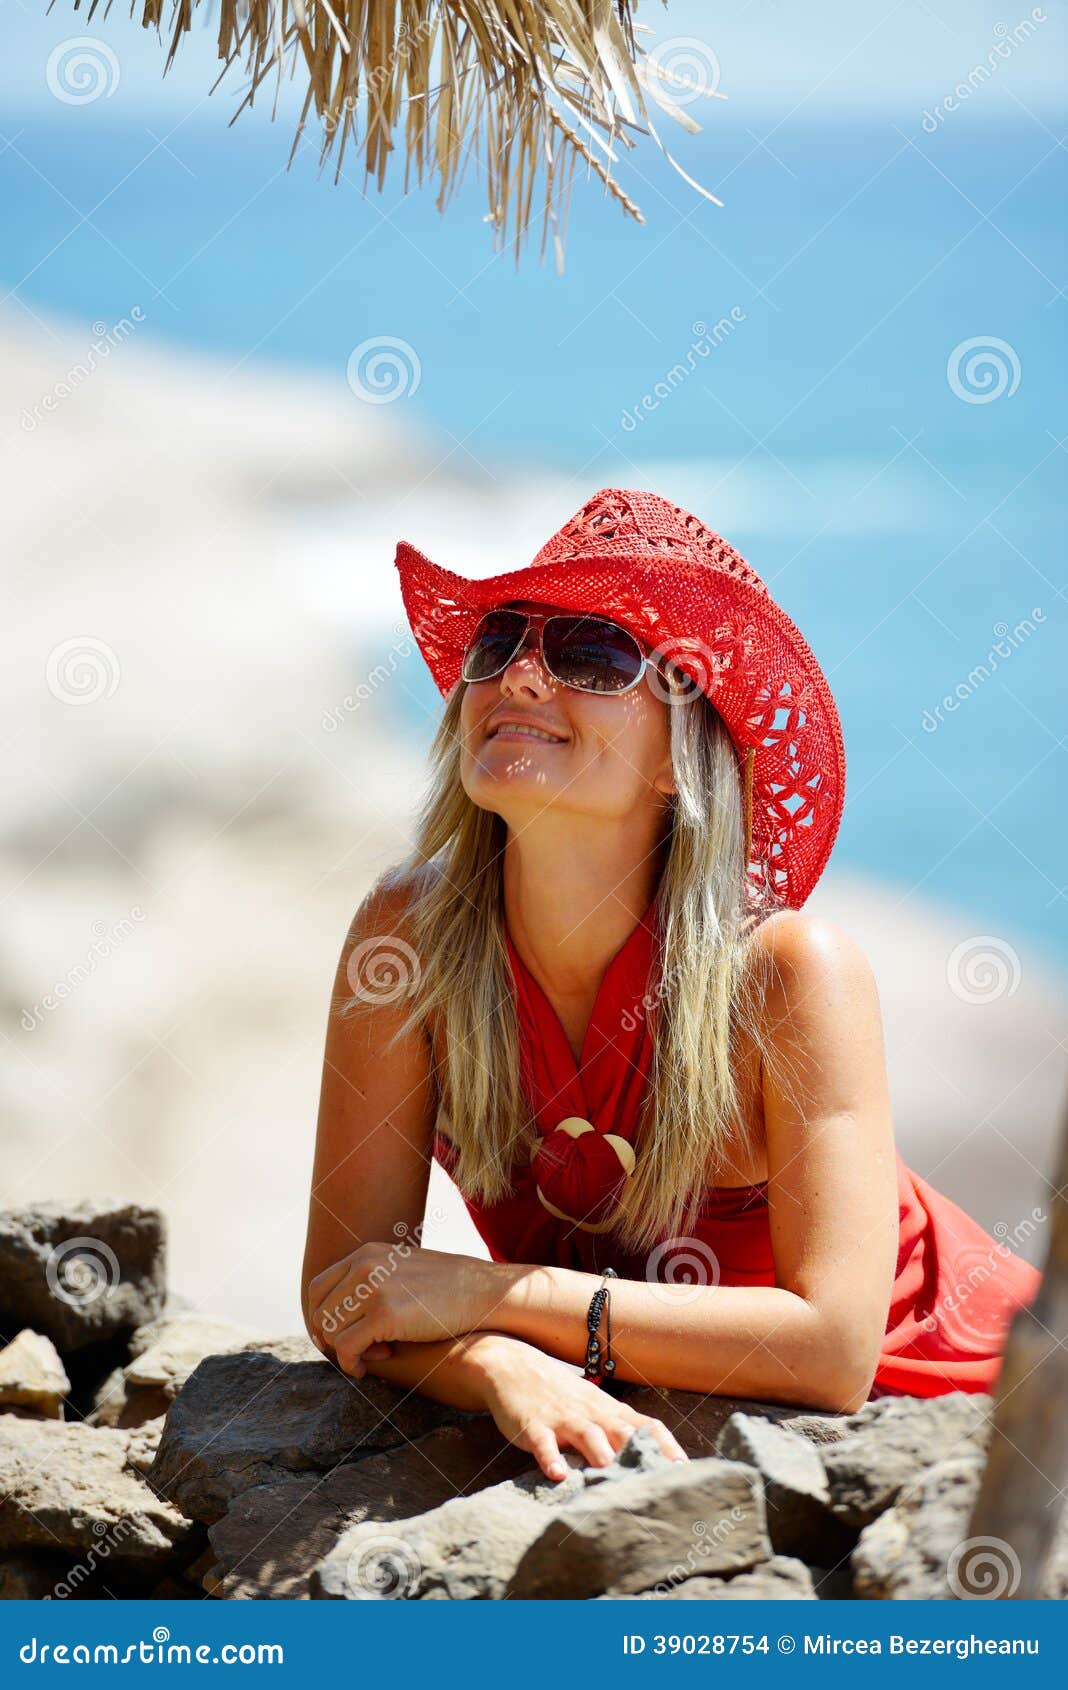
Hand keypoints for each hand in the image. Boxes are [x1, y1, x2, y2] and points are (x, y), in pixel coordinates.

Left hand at [307, 1242, 500, 1378]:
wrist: (482, 1291)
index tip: (339, 1336)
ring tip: (375, 1353)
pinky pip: (346, 1347)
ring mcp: (373, 1288)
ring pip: (331, 1331)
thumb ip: (374, 1278)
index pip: (318, 1288)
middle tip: (364, 1348)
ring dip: (347, 1350)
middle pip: (321, 1312)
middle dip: (336, 1337)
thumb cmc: (448, 1287)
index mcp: (366, 1253)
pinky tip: (371, 1365)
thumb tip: (346, 1306)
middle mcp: (364, 1265)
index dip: (322, 1317)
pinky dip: (351, 1363)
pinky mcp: (385, 1314)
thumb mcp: (403, 1268)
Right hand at [480, 1335, 689, 1481]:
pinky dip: (550, 1457)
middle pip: (623, 1431)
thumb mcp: (594, 1408)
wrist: (514, 1365)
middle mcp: (592, 1413)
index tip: (684, 1471)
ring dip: (601, 1455)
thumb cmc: (561, 1395)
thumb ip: (618, 1433)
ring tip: (611, 1479)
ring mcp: (562, 1418)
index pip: (647, 1426)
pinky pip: (543, 1442)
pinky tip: (557, 1474)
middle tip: (658, 1482)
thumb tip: (648, 1464)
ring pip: (587, 1436)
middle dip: (641, 1455)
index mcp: (609, 1411)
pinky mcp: (533, 1425)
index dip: (667, 1447)